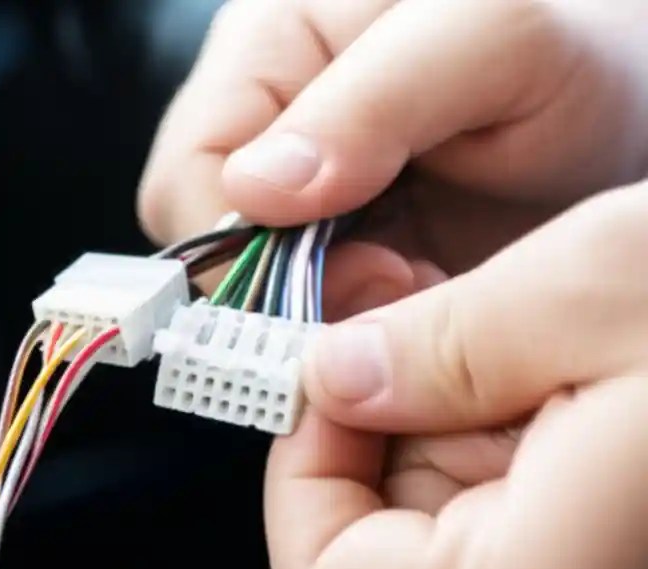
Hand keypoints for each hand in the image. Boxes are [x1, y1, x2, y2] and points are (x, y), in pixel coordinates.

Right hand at [137, 0, 647, 291]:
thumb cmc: (592, 33)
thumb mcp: (492, 38)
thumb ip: (369, 103)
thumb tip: (253, 192)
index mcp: (274, 43)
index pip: (189, 172)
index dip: (245, 240)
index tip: (353, 270)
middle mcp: (274, 116)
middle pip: (212, 238)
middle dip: (293, 284)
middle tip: (397, 286)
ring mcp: (310, 185)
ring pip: (260, 284)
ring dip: (335, 311)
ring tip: (425, 286)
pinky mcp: (351, 239)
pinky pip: (316, 308)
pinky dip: (364, 324)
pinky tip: (428, 296)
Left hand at [267, 181, 647, 568]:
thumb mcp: (609, 281)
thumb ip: (441, 342)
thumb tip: (335, 373)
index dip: (303, 467)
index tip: (326, 368)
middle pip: (385, 557)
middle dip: (378, 429)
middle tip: (402, 317)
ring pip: (459, 537)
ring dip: (451, 425)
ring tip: (502, 326)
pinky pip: (539, 526)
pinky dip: (521, 442)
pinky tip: (565, 363)